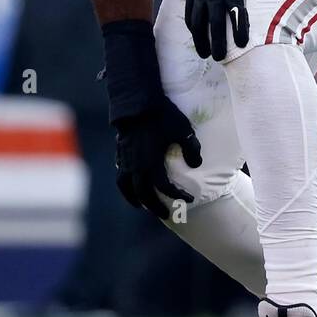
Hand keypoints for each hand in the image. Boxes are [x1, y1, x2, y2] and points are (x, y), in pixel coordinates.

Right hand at [114, 96, 201, 216]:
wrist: (138, 102)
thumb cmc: (163, 116)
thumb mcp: (183, 131)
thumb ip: (191, 150)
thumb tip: (196, 165)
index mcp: (152, 164)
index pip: (165, 188)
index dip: (178, 195)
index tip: (189, 199)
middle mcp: (137, 167)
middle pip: (144, 194)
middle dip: (156, 206)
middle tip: (166, 214)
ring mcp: (126, 161)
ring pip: (127, 187)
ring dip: (135, 199)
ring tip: (142, 206)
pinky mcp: (120, 153)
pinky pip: (121, 175)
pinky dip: (126, 185)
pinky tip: (132, 184)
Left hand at [184, 0, 310, 60]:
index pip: (190, 13)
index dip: (194, 29)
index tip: (199, 39)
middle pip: (198, 23)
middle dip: (202, 41)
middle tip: (207, 55)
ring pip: (215, 25)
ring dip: (218, 43)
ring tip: (220, 57)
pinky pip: (235, 17)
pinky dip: (239, 31)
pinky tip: (242, 42)